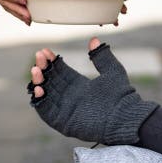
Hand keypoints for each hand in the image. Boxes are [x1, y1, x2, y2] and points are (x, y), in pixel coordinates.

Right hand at [27, 37, 158, 144]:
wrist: (125, 116)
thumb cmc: (122, 95)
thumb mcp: (112, 71)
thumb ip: (102, 56)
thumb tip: (94, 39)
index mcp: (79, 85)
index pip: (61, 71)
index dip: (52, 61)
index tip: (45, 51)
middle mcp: (71, 97)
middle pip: (51, 81)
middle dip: (44, 69)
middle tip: (38, 57)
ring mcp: (66, 110)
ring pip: (46, 95)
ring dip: (39, 83)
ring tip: (36, 71)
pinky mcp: (64, 123)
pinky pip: (48, 112)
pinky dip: (41, 102)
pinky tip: (39, 89)